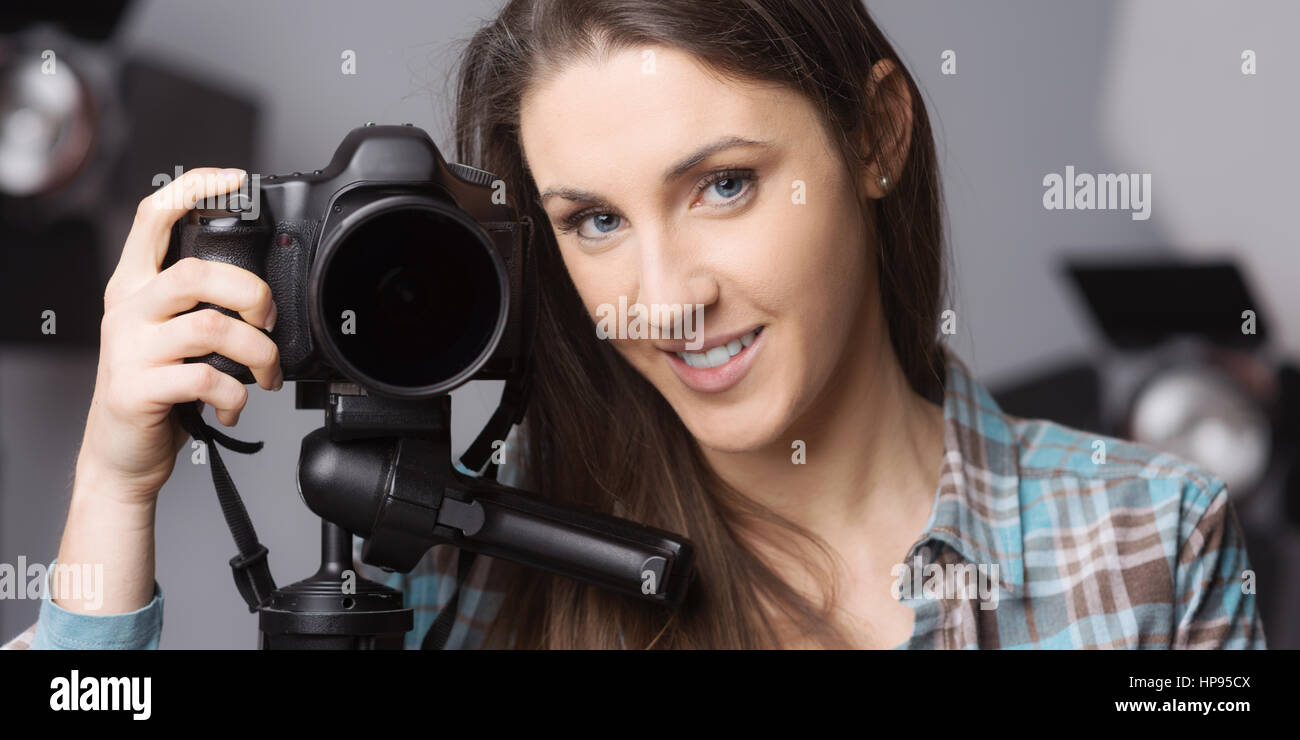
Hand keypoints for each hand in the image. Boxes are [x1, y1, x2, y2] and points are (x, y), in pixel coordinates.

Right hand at [77, 167, 282, 505]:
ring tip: (266, 375)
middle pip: (197, 273)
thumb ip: (200, 305)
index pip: (153, 216)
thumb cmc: (157, 388)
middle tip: (269, 324)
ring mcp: (128, 349)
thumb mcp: (170, 335)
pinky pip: (205, 379)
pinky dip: (235, 395)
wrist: (120, 453)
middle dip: (252, 295)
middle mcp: (127, 309)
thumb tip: (262, 292)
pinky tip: (236, 405)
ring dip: (257, 354)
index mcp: (136, 286)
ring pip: (210, 328)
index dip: (194, 188)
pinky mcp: (136, 389)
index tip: (235, 179)